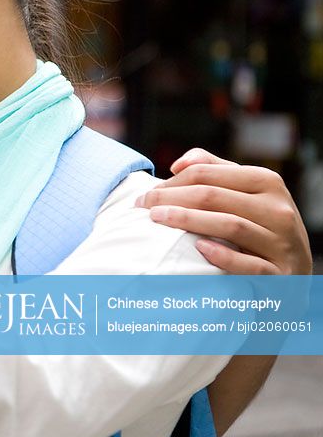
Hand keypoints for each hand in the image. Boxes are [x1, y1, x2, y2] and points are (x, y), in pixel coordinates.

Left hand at [137, 148, 311, 274]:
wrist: (294, 273)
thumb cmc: (259, 226)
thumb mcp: (246, 192)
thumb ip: (214, 169)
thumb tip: (178, 162)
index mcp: (267, 182)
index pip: (208, 174)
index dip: (172, 181)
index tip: (147, 193)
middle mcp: (278, 209)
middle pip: (213, 196)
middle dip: (170, 199)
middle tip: (142, 206)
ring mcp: (282, 243)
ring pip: (230, 225)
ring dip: (187, 221)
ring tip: (156, 220)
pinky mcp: (281, 274)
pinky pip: (250, 264)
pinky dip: (223, 256)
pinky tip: (199, 249)